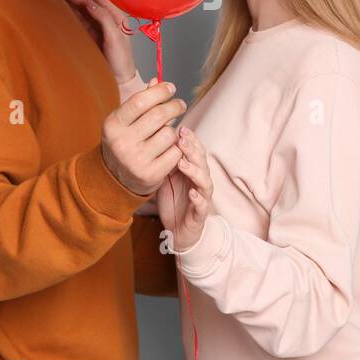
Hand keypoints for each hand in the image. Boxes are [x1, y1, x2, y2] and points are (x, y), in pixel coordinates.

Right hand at [56, 0, 136, 85]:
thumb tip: (91, 4)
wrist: (119, 80)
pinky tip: (63, 11)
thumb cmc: (122, 61)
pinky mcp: (91, 38)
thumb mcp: (115, 38)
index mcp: (117, 17)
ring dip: (71, 4)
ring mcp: (98, 29)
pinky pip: (80, 23)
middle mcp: (108, 21)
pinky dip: (71, 15)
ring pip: (82, 12)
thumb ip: (104, 19)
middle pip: (88, 4)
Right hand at [101, 81, 186, 195]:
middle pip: (159, 115)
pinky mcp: (151, 174)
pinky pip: (175, 152)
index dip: (159, 92)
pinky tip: (170, 147)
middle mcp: (122, 142)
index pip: (140, 101)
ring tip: (168, 132)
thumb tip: (157, 81)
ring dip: (174, 130)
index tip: (171, 88)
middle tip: (180, 105)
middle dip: (174, 106)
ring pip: (170, 134)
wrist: (115, 179)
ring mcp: (136, 160)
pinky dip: (177, 147)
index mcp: (113, 124)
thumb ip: (140, 101)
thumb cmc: (123, 142)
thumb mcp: (124, 121)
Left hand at [157, 126, 212, 250]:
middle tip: (181, 139)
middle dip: (192, 150)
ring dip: (194, 170)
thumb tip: (154, 139)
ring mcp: (202, 196)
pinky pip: (202, 205)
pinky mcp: (200, 213)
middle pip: (201, 161)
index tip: (180, 128)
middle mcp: (200, 180)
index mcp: (192, 170)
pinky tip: (192, 192)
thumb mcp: (165, 177)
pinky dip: (198, 198)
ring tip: (182, 163)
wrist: (179, 230)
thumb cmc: (173, 200)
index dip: (190, 140)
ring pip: (204, 180)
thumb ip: (164, 161)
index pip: (195, 151)